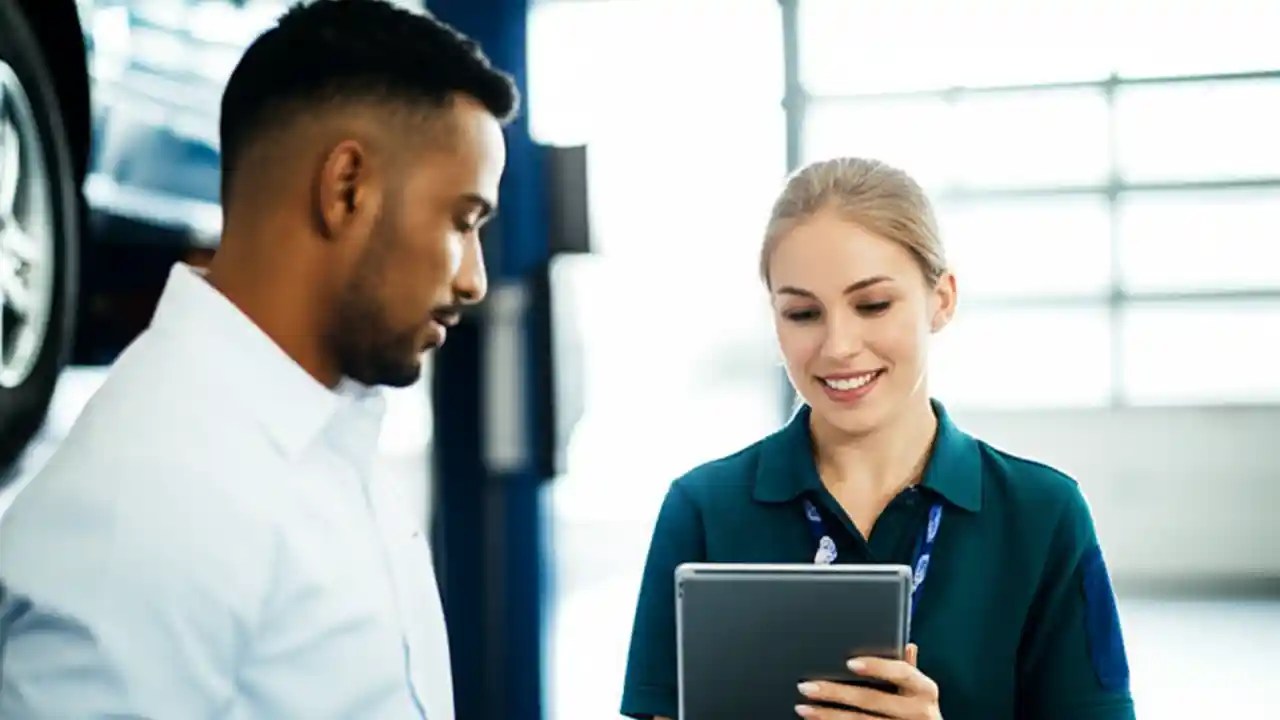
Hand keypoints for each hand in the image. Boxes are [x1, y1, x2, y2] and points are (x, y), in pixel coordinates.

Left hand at [794, 644, 941, 719]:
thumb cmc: (918, 710)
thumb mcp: (918, 689)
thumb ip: (907, 669)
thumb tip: (906, 644)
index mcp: (925, 689)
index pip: (901, 672)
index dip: (876, 666)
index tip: (849, 662)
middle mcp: (920, 712)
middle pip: (872, 700)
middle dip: (836, 693)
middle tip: (806, 686)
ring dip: (828, 715)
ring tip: (803, 708)